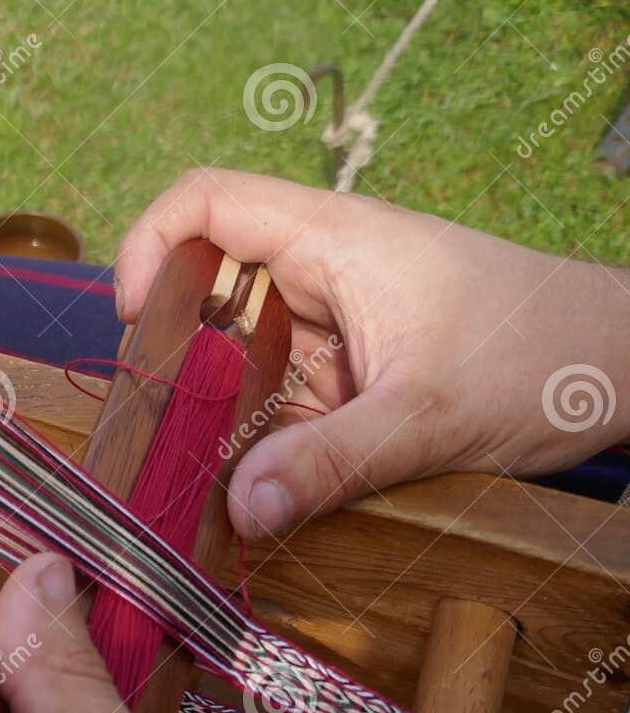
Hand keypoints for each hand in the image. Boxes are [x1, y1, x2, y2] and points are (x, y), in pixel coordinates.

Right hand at [115, 169, 629, 537]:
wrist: (626, 368)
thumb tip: (241, 510)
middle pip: (207, 290)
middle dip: (174, 356)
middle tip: (154, 429)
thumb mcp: (432, 416)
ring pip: (237, 355)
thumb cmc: (545, 355)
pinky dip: (256, 439)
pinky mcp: (347, 373)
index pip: (207, 202)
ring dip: (215, 410)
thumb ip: (332, 462)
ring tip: (197, 472)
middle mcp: (321, 275)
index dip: (151, 245)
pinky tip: (254, 484)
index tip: (133, 319)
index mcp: (332, 241)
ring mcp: (333, 326)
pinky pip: (274, 397)